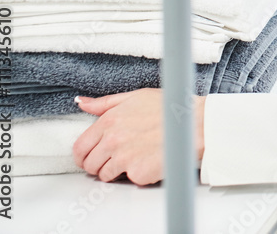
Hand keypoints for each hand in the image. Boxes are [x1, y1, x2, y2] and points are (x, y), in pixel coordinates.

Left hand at [72, 89, 204, 184]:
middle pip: (90, 165)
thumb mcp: (136, 97)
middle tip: (115, 159)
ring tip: (136, 157)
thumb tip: (82, 102)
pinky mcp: (138, 173)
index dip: (84, 154)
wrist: (196, 124)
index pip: (80, 147)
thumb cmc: (170, 108)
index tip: (91, 156)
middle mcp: (113, 141)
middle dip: (99, 164)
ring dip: (116, 171)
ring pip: (105, 175)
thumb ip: (105, 103)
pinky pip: (129, 179)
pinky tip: (150, 160)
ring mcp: (124, 159)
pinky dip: (137, 174)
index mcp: (109, 121)